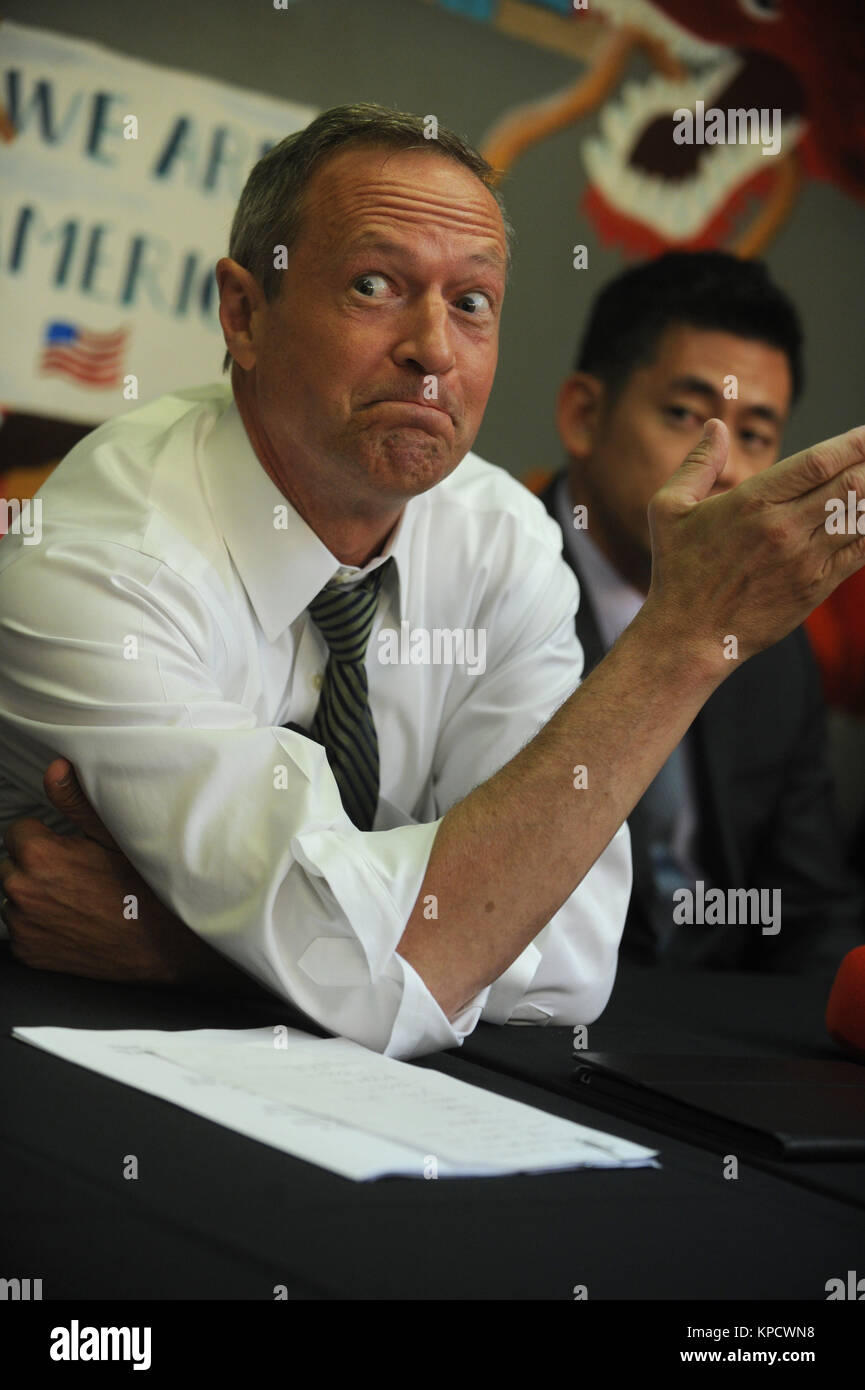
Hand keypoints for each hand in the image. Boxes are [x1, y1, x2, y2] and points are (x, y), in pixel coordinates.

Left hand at [2, 759, 193, 982]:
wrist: (160, 945)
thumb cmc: (142, 891)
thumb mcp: (115, 836)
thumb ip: (76, 800)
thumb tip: (55, 770)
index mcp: (39, 856)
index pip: (17, 831)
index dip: (45, 835)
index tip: (67, 846)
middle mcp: (23, 892)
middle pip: (12, 864)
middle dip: (36, 865)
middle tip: (75, 872)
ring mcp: (23, 926)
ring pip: (15, 898)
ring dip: (35, 894)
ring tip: (75, 897)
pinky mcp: (28, 952)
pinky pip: (22, 929)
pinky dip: (39, 924)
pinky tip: (71, 919)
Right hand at [645, 419, 864, 670]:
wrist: (688, 636)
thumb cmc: (676, 571)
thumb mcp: (669, 509)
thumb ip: (698, 463)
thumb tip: (716, 426)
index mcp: (752, 501)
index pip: (818, 462)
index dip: (852, 443)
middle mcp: (783, 528)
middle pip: (850, 484)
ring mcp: (804, 559)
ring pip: (860, 516)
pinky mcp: (816, 587)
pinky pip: (860, 551)